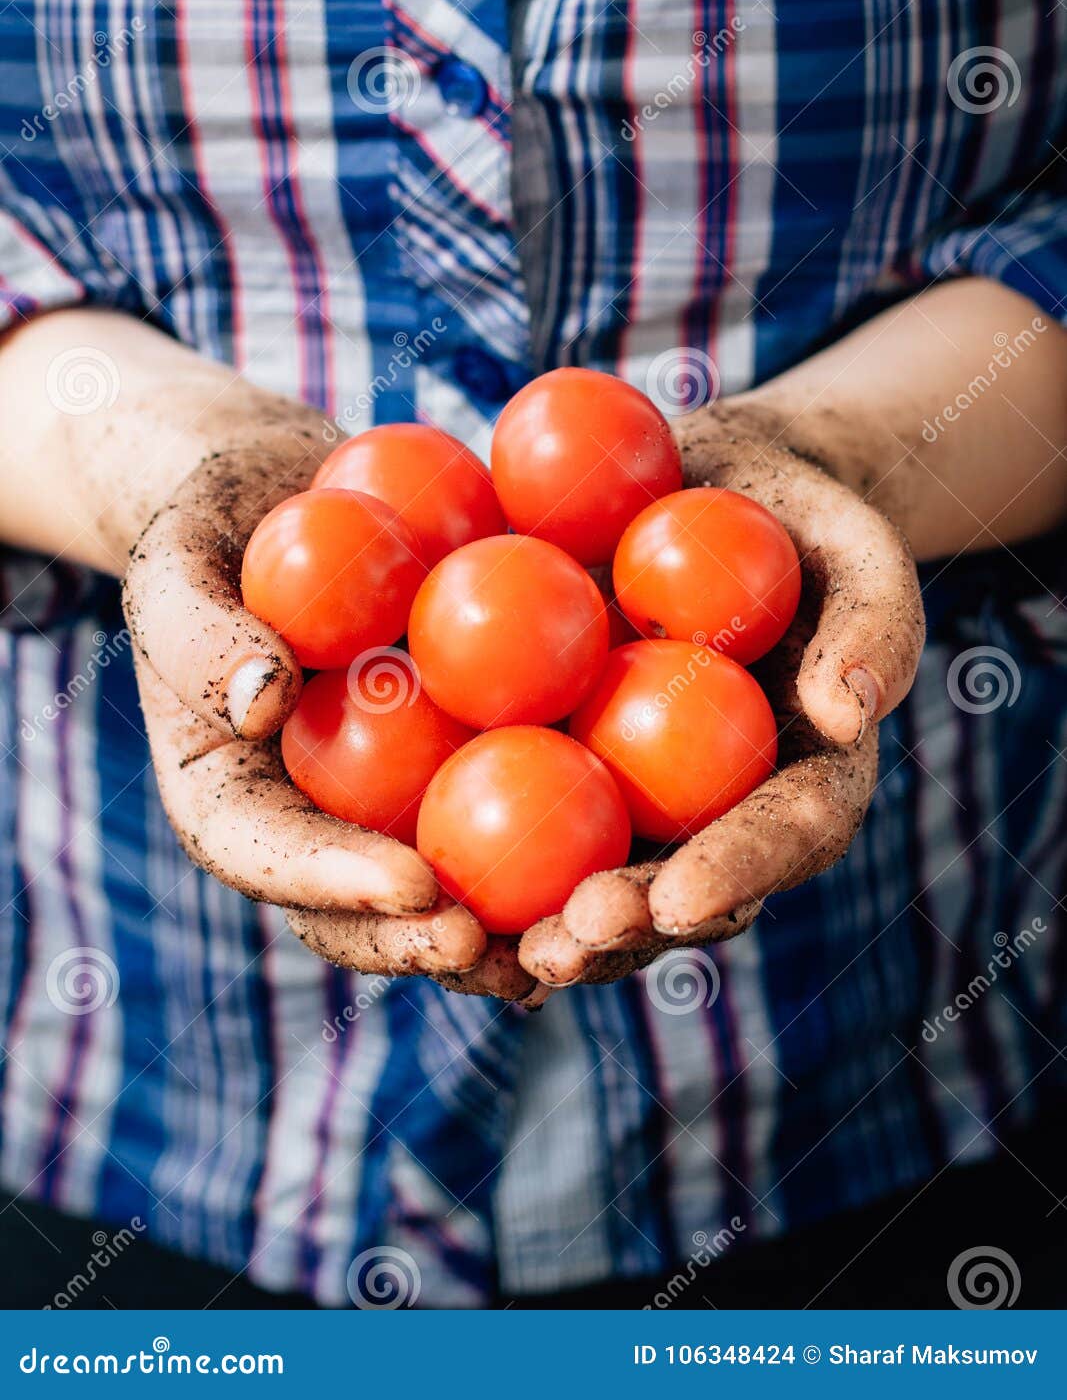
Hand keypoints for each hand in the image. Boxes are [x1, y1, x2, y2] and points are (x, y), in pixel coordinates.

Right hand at [122, 436, 541, 998]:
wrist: (291, 505)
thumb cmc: (212, 536)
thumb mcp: (178, 564)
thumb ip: (200, 633)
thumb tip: (264, 699)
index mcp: (235, 800)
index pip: (272, 857)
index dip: (340, 884)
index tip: (414, 884)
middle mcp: (319, 826)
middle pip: (365, 912)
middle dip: (431, 941)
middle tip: (500, 945)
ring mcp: (393, 808)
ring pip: (450, 890)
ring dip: (512, 929)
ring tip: (583, 937)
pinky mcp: (464, 768)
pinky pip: (516, 810)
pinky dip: (570, 841)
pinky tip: (641, 851)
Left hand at [515, 399, 925, 987]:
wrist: (706, 489)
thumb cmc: (799, 520)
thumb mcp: (859, 545)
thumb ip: (876, 620)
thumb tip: (851, 710)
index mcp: (803, 777)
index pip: (787, 835)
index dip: (737, 872)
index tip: (681, 894)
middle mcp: (716, 812)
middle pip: (679, 891)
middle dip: (621, 929)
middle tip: (564, 940)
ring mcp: (633, 799)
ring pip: (590, 879)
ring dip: (536, 922)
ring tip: (479, 947)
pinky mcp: (557, 764)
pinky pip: (513, 809)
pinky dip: (467, 847)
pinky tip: (406, 867)